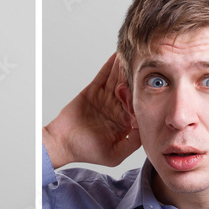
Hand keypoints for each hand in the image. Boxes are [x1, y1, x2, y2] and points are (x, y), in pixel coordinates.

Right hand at [43, 53, 139, 168]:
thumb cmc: (86, 151)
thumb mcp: (115, 154)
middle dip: (135, 78)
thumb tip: (145, 127)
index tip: (146, 90)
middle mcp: (117, 108)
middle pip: (130, 89)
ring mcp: (105, 98)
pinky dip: (110, 65)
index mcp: (125, 122)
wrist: (62, 143)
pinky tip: (117, 55)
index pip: (138, 106)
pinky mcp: (93, 90)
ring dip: (124, 67)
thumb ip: (132, 143)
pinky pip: (103, 75)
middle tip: (143, 64)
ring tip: (133, 54)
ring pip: (118, 79)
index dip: (142, 98)